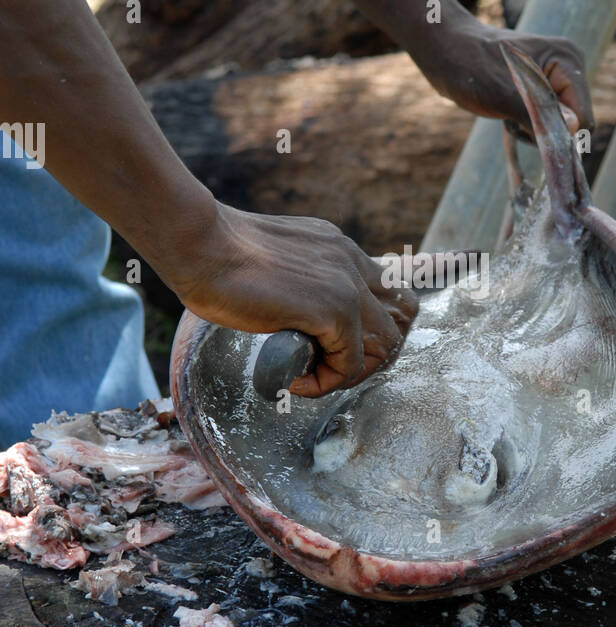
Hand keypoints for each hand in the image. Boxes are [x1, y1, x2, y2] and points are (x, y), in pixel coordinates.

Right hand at [163, 204, 417, 397]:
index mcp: (337, 247)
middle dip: (376, 348)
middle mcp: (350, 260)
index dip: (371, 325)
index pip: (387, 287)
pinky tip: (294, 380)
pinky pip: (350, 364)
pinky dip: (325, 382)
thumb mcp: (275, 260)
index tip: (331, 344)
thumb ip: (298, 280)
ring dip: (354, 369)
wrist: (200, 244)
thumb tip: (295, 314)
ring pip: (387, 342)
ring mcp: (347, 284)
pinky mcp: (334, 309)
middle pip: (404, 312)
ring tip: (315, 375)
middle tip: (332, 364)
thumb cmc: (217, 256)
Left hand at [417, 22, 592, 140]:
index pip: (583, 116)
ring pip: (559, 128)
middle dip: (543, 130)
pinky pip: (545, 123)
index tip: (526, 130)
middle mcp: (567, 69)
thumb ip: (539, 113)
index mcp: (567, 60)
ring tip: (505, 113)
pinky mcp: (542, 91)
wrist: (444, 50)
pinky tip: (506, 113)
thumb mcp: (501, 92)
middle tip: (511, 118)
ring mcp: (555, 80)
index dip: (559, 133)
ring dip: (531, 130)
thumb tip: (573, 130)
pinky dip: (526, 126)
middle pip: (573, 123)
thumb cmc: (469, 65)